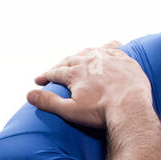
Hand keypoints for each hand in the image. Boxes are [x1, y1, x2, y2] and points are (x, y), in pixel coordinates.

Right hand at [28, 41, 150, 127]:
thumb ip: (49, 102)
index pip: (55, 72)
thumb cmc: (101, 111)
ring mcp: (108, 57)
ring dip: (80, 55)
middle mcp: (89, 60)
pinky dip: (105, 48)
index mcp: (75, 72)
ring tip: (76, 59)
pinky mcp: (124, 58)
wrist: (131, 107)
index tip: (38, 81)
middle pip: (70, 60)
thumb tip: (29, 94)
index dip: (45, 76)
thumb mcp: (70, 110)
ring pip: (90, 51)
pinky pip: (112, 48)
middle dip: (60, 65)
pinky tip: (105, 49)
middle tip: (54, 71)